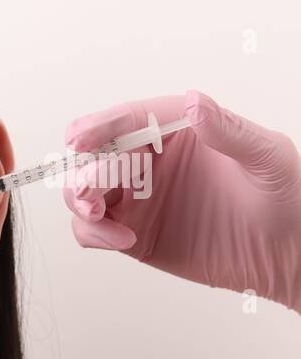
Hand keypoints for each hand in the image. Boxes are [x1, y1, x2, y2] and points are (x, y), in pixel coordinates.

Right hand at [63, 89, 300, 312]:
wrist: (289, 255)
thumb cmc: (287, 198)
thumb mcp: (267, 157)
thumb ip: (229, 130)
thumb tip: (194, 103)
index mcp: (179, 132)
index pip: (130, 119)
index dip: (100, 125)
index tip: (80, 137)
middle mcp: (151, 162)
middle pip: (95, 155)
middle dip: (83, 169)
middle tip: (88, 188)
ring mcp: (138, 198)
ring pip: (83, 191)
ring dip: (79, 200)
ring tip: (97, 213)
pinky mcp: (131, 233)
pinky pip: (91, 229)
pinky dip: (93, 233)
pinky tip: (122, 240)